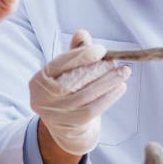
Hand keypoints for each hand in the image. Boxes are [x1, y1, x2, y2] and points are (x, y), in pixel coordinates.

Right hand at [30, 30, 129, 155]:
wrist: (66, 130)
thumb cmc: (67, 94)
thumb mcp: (67, 72)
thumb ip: (75, 52)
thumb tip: (82, 33)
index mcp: (39, 80)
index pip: (60, 63)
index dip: (82, 55)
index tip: (101, 50)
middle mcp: (42, 97)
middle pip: (73, 80)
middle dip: (97, 69)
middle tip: (115, 62)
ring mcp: (55, 113)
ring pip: (85, 94)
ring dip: (108, 82)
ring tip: (123, 73)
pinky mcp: (70, 125)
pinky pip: (93, 109)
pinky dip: (109, 97)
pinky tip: (120, 87)